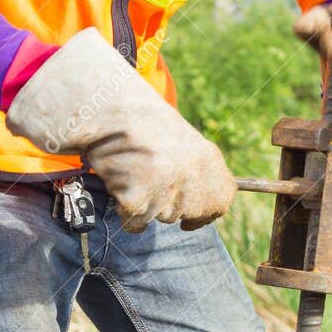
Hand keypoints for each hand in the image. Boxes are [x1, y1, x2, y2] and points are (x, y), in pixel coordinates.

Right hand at [6, 30, 233, 231]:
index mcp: (209, 161)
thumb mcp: (180, 137)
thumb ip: (194, 167)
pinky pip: (134, 222)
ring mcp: (168, 195)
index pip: (221, 201)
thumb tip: (198, 196)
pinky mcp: (140, 205)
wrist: (110, 110)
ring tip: (132, 171)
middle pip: (189, 213)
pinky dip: (124, 211)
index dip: (206, 212)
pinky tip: (119, 183)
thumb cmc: (141, 118)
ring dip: (146, 203)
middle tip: (152, 184)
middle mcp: (195, 181)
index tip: (192, 219)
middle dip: (173, 206)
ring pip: (160, 216)